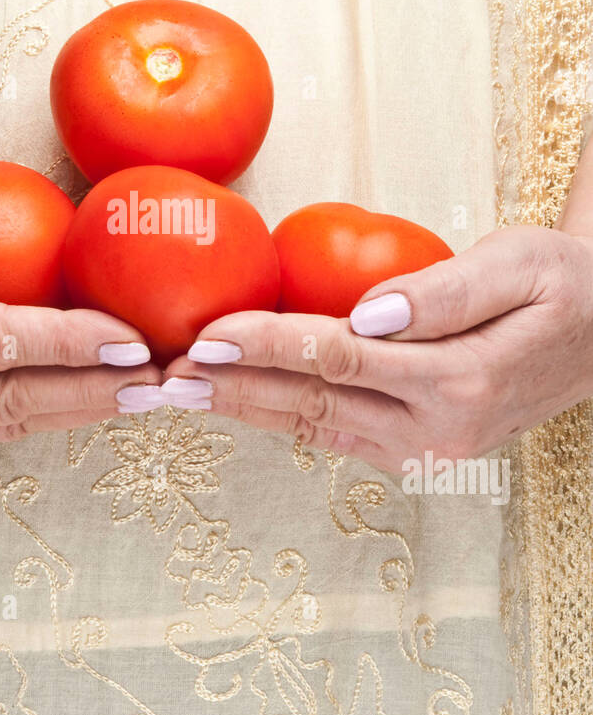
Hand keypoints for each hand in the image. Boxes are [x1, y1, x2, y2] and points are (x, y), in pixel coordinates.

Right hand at [0, 192, 158, 443]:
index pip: (2, 350)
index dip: (74, 345)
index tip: (136, 337)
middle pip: (21, 404)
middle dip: (101, 395)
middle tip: (170, 383)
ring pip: (12, 422)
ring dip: (84, 411)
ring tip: (148, 397)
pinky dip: (48, 408)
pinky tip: (90, 394)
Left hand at [163, 226, 592, 473]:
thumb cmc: (562, 285)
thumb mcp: (518, 265)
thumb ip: (444, 292)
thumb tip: (368, 314)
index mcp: (460, 382)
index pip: (339, 360)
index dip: (267, 346)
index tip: (207, 335)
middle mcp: (438, 431)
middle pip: (312, 406)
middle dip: (232, 390)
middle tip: (163, 380)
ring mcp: (427, 449)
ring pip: (315, 429)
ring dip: (245, 411)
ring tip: (181, 396)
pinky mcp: (416, 448)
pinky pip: (336, 432)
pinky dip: (282, 416)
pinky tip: (239, 402)